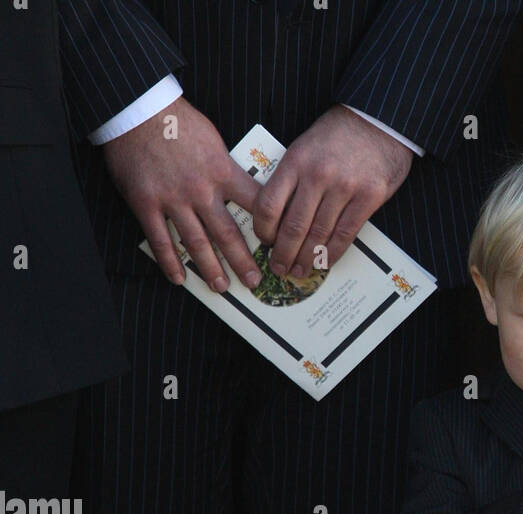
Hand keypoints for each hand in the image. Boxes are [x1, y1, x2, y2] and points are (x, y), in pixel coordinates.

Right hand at [102, 97, 261, 290]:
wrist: (136, 109)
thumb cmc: (176, 121)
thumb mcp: (212, 138)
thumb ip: (226, 168)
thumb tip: (243, 189)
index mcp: (221, 171)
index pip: (254, 204)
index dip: (269, 228)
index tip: (278, 246)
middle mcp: (200, 189)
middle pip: (227, 233)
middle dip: (243, 261)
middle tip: (254, 281)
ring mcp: (173, 199)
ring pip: (196, 242)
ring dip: (210, 268)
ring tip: (221, 287)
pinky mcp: (146, 203)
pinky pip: (160, 240)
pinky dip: (170, 262)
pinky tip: (179, 278)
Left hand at [252, 105, 413, 276]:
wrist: (379, 119)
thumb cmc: (339, 135)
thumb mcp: (305, 146)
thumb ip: (292, 178)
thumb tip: (279, 217)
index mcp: (296, 161)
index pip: (269, 205)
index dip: (264, 231)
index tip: (264, 243)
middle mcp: (318, 175)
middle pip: (293, 227)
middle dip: (283, 254)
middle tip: (278, 269)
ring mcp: (344, 187)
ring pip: (318, 235)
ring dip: (306, 259)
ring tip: (298, 271)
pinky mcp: (368, 198)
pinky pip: (345, 235)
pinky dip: (332, 254)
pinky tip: (323, 263)